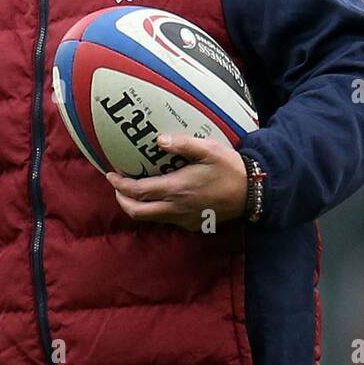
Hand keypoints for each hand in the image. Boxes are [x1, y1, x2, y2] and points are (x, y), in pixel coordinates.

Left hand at [107, 134, 248, 231]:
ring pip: (151, 218)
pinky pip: (167, 221)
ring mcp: (184, 219)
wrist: (253, 192)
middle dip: (122, 200)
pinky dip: (156, 211)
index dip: (120, 185)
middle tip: (117, 187)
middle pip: (137, 211)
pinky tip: (162, 198)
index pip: (138, 191)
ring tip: (136, 191)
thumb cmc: (230, 168)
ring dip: (138, 206)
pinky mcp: (193, 224)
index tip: (110, 175)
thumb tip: (158, 140)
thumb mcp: (209, 149)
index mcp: (177, 188)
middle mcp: (176, 208)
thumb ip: (183, 144)